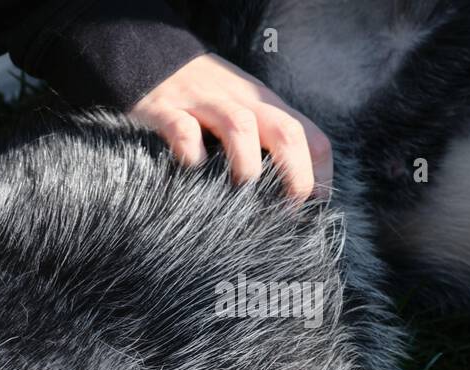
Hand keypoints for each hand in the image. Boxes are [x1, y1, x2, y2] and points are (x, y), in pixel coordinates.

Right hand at [129, 53, 332, 200]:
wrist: (153, 60)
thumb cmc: (202, 99)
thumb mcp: (242, 109)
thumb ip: (263, 141)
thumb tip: (285, 193)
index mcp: (264, 106)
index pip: (309, 136)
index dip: (317, 173)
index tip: (308, 206)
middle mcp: (242, 103)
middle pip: (285, 132)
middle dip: (294, 174)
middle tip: (285, 209)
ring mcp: (204, 105)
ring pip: (240, 127)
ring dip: (246, 165)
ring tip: (241, 193)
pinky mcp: (167, 111)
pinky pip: (184, 130)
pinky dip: (191, 152)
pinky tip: (192, 169)